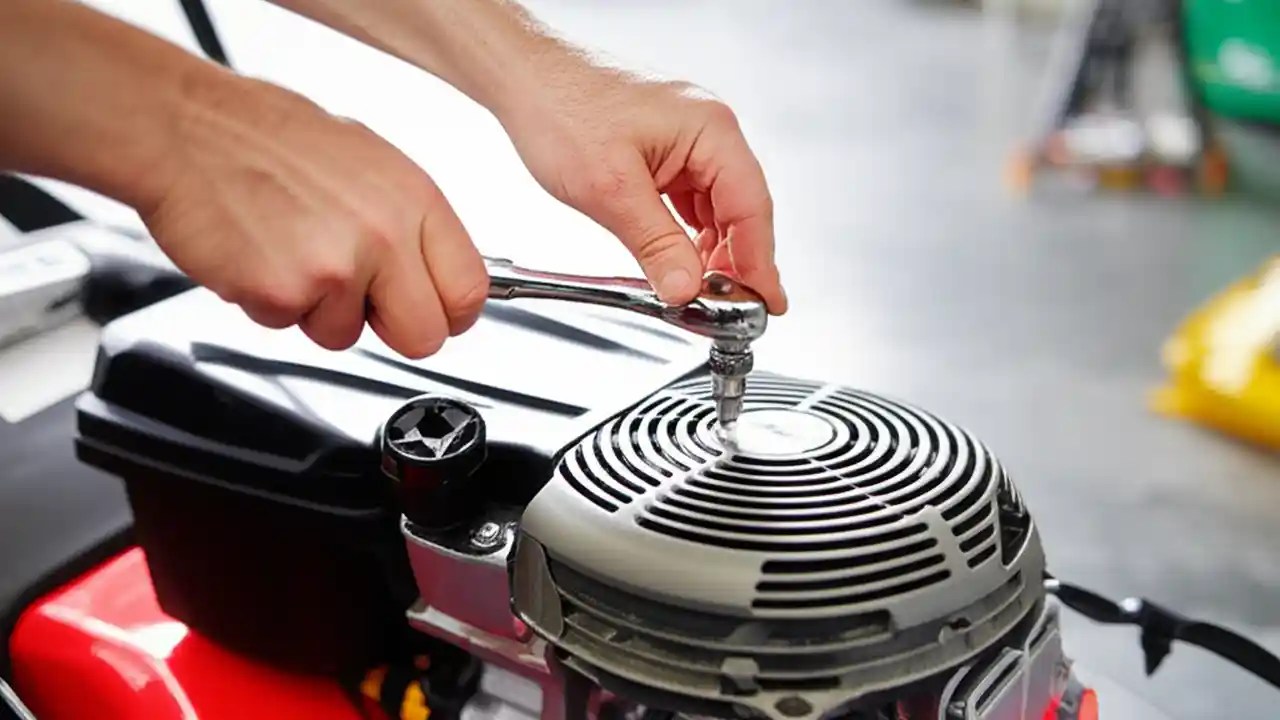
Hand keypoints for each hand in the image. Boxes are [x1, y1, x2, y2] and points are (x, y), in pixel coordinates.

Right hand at [143, 71, 487, 357]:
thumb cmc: (268, 138)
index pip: (469, 290)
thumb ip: (409, 223)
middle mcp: (385, 234)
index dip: (450, 314)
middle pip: (423, 336)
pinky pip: (289, 326)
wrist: (185, 128)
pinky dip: (270, 302)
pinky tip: (259, 254)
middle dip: (390, 328)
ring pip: (346, 336)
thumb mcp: (369, 163)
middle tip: (357, 297)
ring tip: (290, 251)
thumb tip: (437, 272)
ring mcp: (336, 268)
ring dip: (317, 309)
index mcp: (414, 200)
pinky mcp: (283, 293)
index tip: (434, 314)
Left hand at [496, 59, 787, 314]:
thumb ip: (656, 245)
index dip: (760, 263)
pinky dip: (688, 232)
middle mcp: (707, 129)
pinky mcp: (664, 148)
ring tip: (702, 290)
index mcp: (710, 130)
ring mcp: (686, 138)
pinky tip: (680, 257)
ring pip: (716, 207)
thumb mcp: (610, 190)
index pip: (752, 208)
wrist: (520, 74)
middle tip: (730, 308)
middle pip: (741, 208)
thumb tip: (687, 288)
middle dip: (736, 261)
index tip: (766, 303)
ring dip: (711, 249)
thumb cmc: (559, 107)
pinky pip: (691, 198)